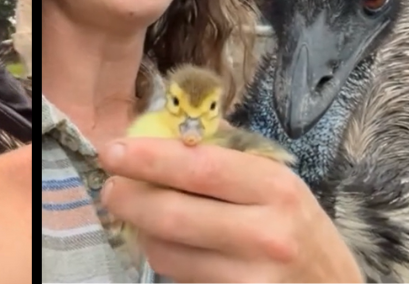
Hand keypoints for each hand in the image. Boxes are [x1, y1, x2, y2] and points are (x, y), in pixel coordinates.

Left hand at [100, 138, 362, 282]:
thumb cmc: (298, 231)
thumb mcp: (276, 187)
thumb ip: (222, 162)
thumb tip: (151, 140)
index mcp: (275, 188)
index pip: (197, 166)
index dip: (147, 158)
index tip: (111, 151)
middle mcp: (266, 234)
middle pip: (170, 214)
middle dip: (126, 198)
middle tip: (110, 189)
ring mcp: (251, 278)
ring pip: (165, 252)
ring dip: (143, 234)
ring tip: (148, 221)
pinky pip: (178, 278)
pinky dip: (166, 262)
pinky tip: (175, 250)